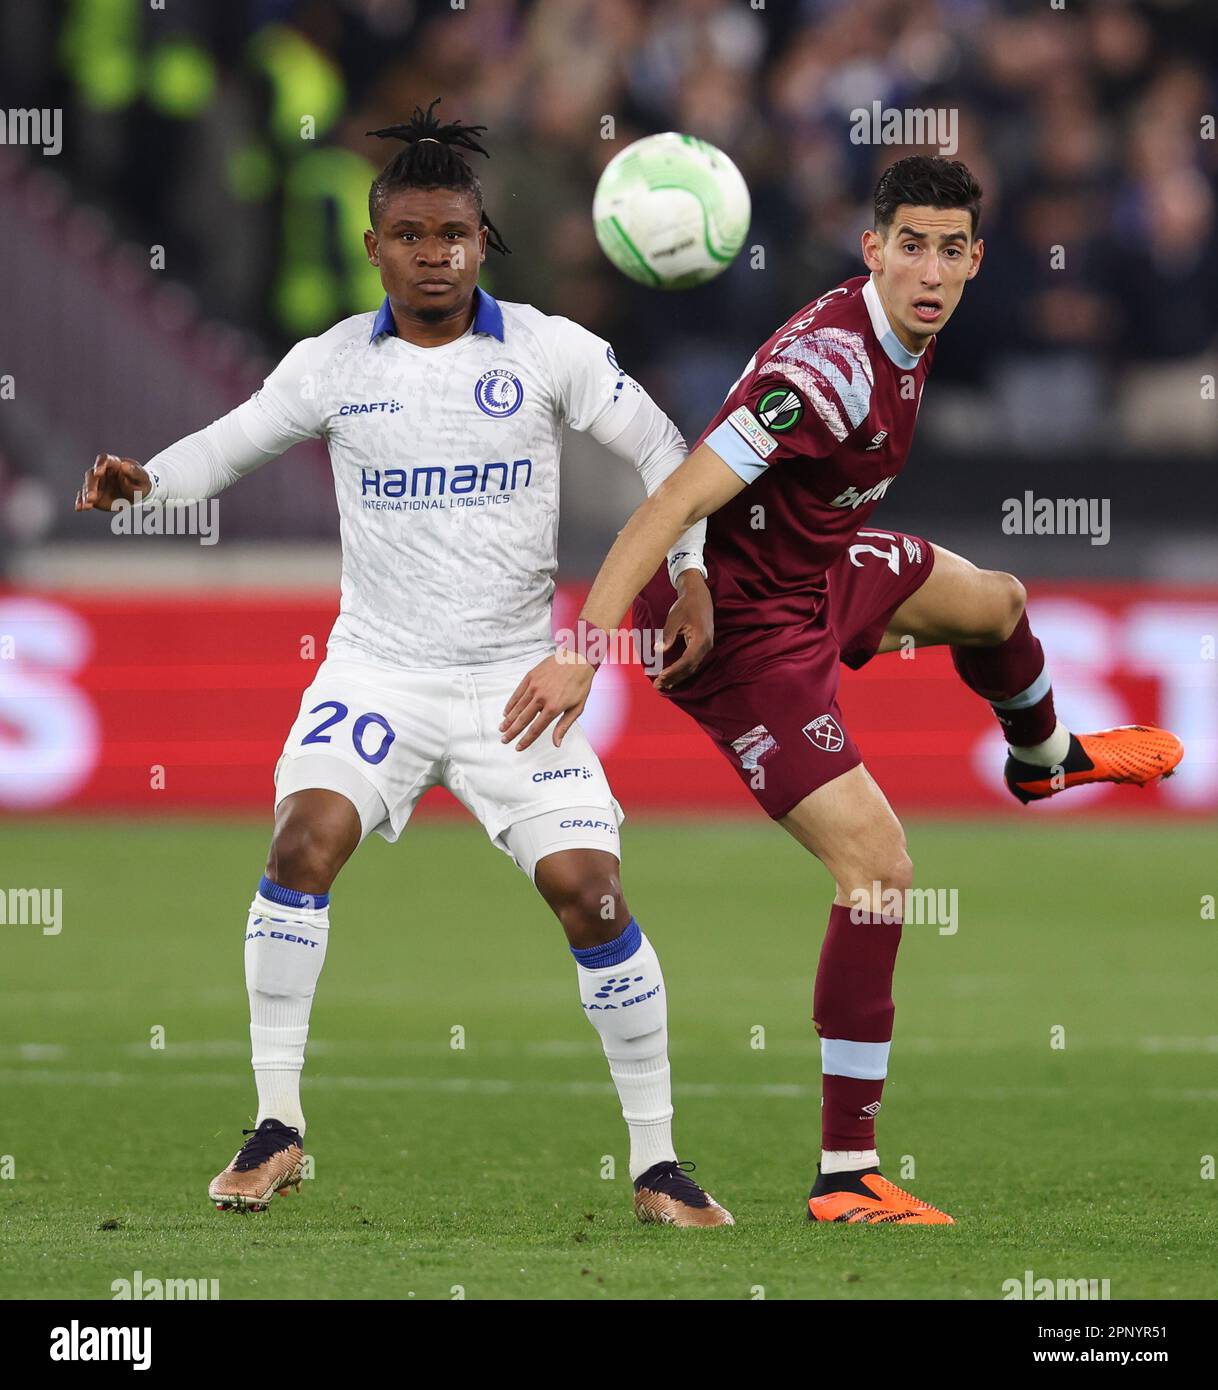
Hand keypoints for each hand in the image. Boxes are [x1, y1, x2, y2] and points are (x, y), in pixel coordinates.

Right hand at [75, 454, 150, 511]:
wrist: (139, 494)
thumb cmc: (141, 482)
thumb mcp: (142, 477)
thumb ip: (134, 471)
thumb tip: (124, 465)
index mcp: (114, 463)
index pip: (104, 459)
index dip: (100, 465)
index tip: (98, 473)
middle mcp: (102, 472)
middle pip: (92, 475)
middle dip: (91, 486)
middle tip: (92, 497)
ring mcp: (96, 483)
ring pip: (87, 487)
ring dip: (85, 496)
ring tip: (87, 505)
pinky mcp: (94, 495)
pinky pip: (85, 497)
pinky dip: (81, 502)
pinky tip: (79, 508)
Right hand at [500, 652, 595, 750]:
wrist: (578, 658)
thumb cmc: (580, 684)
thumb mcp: (577, 708)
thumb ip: (564, 726)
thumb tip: (556, 743)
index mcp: (553, 707)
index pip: (535, 729)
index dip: (526, 740)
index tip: (518, 747)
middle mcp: (541, 698)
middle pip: (523, 720)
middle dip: (512, 732)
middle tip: (504, 740)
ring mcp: (534, 686)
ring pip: (518, 707)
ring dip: (509, 719)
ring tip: (502, 728)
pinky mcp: (531, 676)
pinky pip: (517, 693)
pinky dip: (511, 703)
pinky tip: (507, 711)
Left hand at [655, 569, 713, 691]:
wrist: (699, 596)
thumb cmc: (686, 605)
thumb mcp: (674, 617)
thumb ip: (668, 634)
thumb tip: (658, 650)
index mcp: (701, 638)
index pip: (687, 660)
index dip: (674, 670)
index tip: (661, 676)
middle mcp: (706, 646)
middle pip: (689, 668)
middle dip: (673, 678)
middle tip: (657, 685)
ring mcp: (705, 648)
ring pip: (691, 668)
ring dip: (677, 677)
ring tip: (661, 685)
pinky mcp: (701, 648)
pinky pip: (692, 664)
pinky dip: (681, 672)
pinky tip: (670, 678)